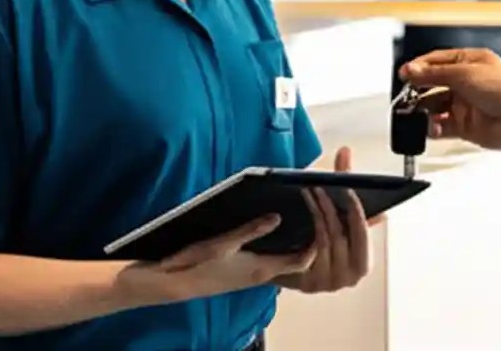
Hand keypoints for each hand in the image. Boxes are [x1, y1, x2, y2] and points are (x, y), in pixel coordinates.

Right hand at [121, 214, 317, 304]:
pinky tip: (273, 234)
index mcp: (262, 268)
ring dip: (294, 247)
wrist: (178, 283)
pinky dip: (278, 251)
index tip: (322, 223)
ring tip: (298, 223)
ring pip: (284, 262)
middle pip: (297, 262)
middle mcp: (261, 275)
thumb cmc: (199, 263)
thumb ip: (253, 230)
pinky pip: (270, 263)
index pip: (302, 261)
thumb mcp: (226, 242)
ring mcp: (253, 277)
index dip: (316, 245)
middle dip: (308, 244)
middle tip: (315, 220)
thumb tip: (277, 218)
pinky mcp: (244, 275)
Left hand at [276, 147, 374, 293]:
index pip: (363, 237)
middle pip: (341, 237)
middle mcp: (348, 278)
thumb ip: (346, 184)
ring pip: (323, 240)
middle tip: (320, 187)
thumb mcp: (340, 217)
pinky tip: (301, 211)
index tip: (349, 192)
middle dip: (331, 209)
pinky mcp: (306, 284)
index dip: (358, 214)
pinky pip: (306, 251)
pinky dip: (306, 229)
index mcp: (364, 265)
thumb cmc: (325, 241)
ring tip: (309, 192)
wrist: (294, 272)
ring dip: (316, 213)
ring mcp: (326, 283)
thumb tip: (345, 151)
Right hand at [398, 48, 500, 150]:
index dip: (419, 67)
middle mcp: (466, 82)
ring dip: (422, 111)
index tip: (404, 74)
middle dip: (417, 90)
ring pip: (434, 106)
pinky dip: (432, 127)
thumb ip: (434, 74)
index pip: (436, 61)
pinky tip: (430, 126)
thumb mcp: (465, 74)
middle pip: (432, 84)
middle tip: (405, 96)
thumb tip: (411, 70)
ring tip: (414, 114)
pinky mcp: (464, 125)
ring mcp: (464, 104)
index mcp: (469, 62)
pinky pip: (441, 126)